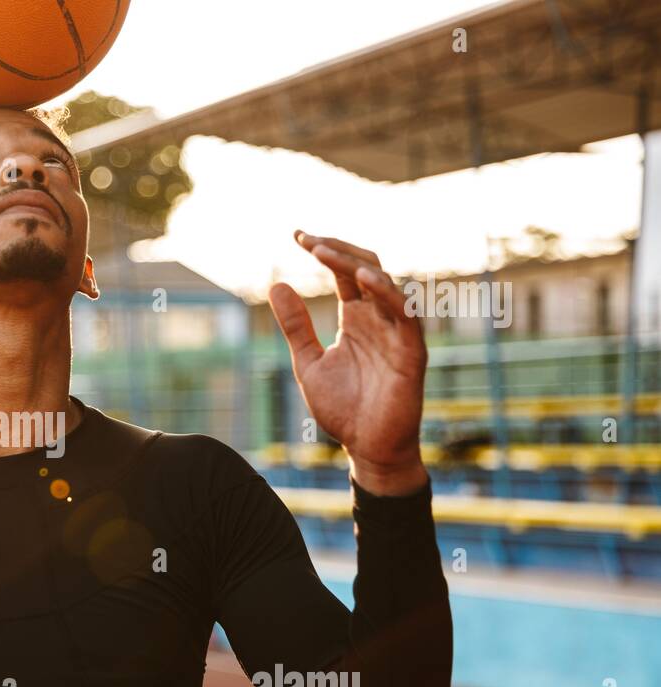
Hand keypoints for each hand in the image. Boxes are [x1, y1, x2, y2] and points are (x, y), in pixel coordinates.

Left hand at [268, 231, 428, 496]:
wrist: (367, 448)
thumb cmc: (343, 408)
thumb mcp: (308, 362)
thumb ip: (296, 325)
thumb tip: (276, 284)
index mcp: (357, 317)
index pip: (345, 272)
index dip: (325, 250)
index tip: (297, 235)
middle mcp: (379, 318)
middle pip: (366, 266)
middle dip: (338, 249)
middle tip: (307, 240)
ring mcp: (397, 332)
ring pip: (386, 284)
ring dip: (356, 264)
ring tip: (325, 252)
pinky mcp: (412, 352)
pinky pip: (406, 315)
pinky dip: (387, 294)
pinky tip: (363, 279)